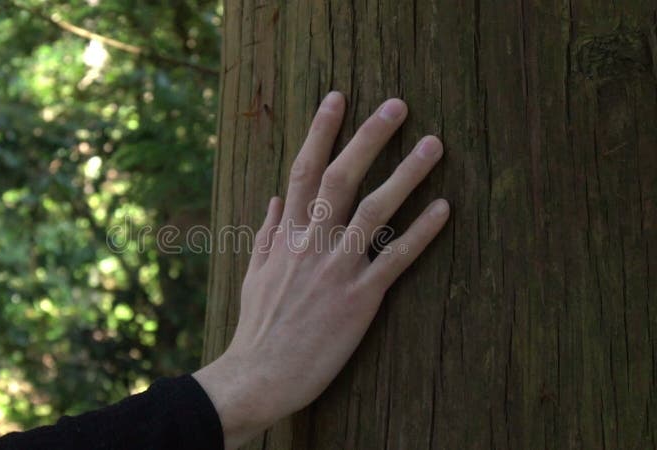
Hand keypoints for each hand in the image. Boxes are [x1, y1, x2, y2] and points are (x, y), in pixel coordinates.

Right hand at [193, 92, 448, 448]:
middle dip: (367, 137)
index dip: (319, 131)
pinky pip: (395, 258)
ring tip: (433, 144)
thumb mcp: (253, 274)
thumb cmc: (257, 326)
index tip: (336, 99)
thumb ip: (265, 233)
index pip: (302, 170)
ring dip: (406, 173)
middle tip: (395, 105)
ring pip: (374, 210)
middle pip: (340, 177)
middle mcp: (311, 243)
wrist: (260, 375)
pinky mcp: (360, 298)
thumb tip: (275, 200)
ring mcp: (337, 269)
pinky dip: (420, 231)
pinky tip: (443, 207)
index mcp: (284, 235)